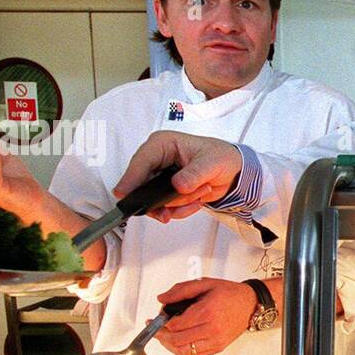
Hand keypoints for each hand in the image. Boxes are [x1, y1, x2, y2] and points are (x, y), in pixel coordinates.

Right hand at [113, 131, 241, 222]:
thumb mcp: (212, 163)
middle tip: (178, 206)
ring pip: (154, 201)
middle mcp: (157, 160)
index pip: (141, 161)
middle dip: (162, 199)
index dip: (131, 179)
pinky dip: (181, 210)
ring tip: (200, 193)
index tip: (123, 194)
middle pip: (142, 185)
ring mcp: (159, 178)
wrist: (232, 172)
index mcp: (163, 144)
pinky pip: (165, 208)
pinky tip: (196, 201)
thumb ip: (195, 174)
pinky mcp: (165, 192)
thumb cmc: (221, 157)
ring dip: (178, 204)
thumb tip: (178, 185)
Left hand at [154, 278, 257, 354]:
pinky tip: (178, 341)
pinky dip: (181, 350)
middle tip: (156, 328)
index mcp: (207, 311)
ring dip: (169, 345)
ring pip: (183, 351)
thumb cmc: (229, 294)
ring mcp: (216, 341)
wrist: (250, 304)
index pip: (175, 324)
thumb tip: (162, 299)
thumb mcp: (204, 284)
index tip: (157, 318)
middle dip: (161, 335)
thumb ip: (181, 290)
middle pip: (176, 339)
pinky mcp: (218, 348)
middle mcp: (212, 329)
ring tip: (164, 336)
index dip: (161, 322)